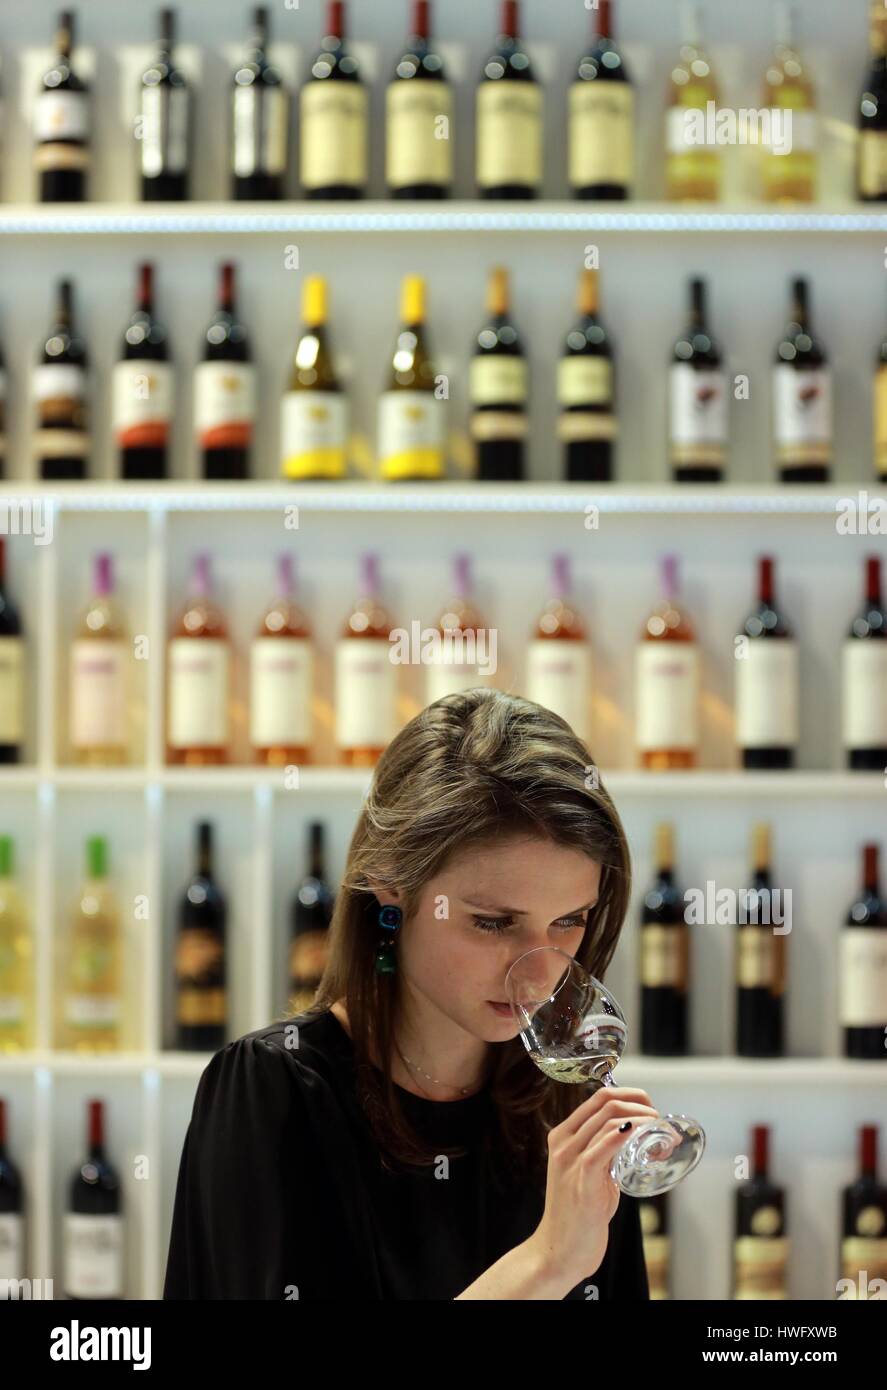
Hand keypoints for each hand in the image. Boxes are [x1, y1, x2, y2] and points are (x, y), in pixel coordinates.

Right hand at [528, 1086, 660, 1291]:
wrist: (560, 1250)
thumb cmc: (578, 1214)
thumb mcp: (590, 1174)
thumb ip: (605, 1154)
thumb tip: (634, 1139)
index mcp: (563, 1136)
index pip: (597, 1097)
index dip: (629, 1095)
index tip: (649, 1107)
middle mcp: (563, 1142)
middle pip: (605, 1102)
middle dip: (640, 1104)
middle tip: (660, 1120)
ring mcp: (570, 1159)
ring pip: (609, 1119)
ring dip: (643, 1121)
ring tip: (661, 1133)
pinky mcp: (582, 1179)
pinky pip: (603, 1146)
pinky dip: (624, 1134)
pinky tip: (639, 1134)